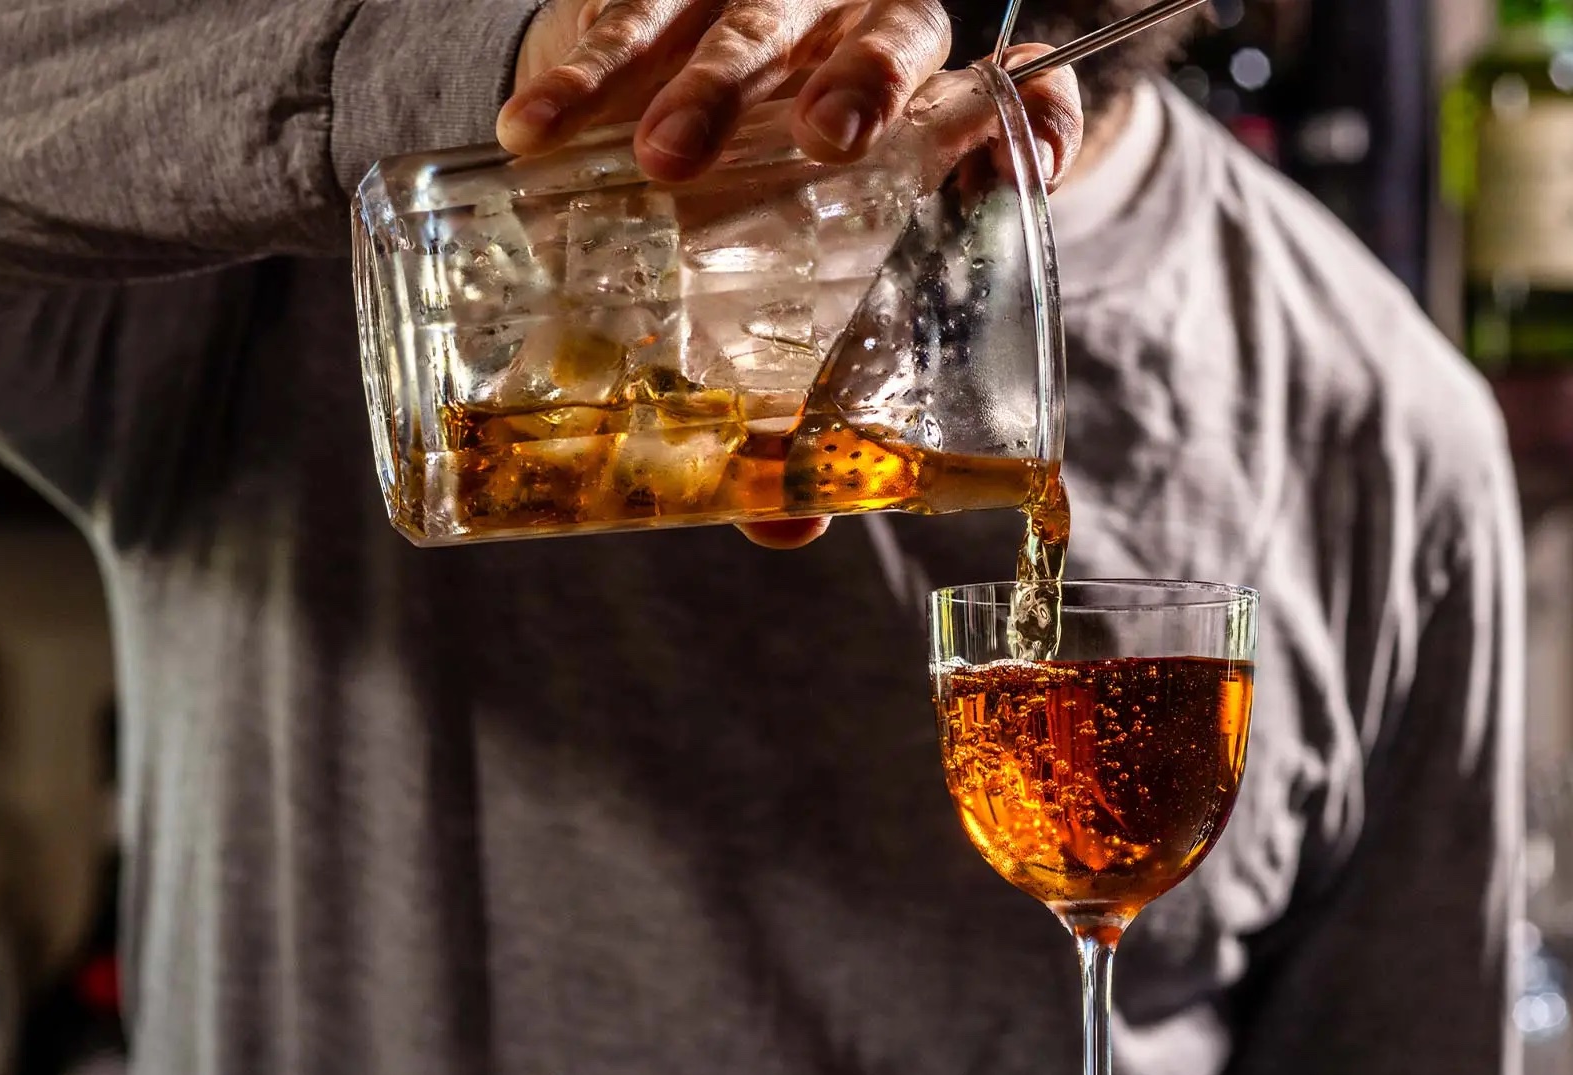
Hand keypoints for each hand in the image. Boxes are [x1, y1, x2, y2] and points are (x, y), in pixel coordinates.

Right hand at [498, 1, 1081, 548]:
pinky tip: (534, 133)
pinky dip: (578, 77)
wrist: (631, 113)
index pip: (1012, 88)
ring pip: (754, 21)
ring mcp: (760, 11)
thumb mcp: (779, 304)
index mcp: (920, 115)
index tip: (1031, 166)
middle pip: (892, 33)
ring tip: (662, 161)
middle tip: (826, 144)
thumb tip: (786, 525)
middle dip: (861, 83)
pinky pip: (623, 19)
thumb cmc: (741, 225)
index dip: (1038, 116)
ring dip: (710, 87)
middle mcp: (856, 42)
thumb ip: (795, 399)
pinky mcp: (660, 0)